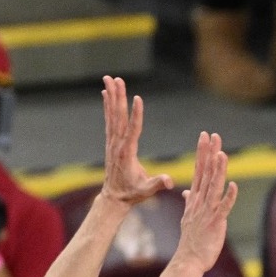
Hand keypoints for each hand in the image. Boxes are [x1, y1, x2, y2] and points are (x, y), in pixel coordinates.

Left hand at [98, 76, 172, 207]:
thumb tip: (169, 181)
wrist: (114, 197)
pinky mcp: (111, 142)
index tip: (137, 99)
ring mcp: (112, 142)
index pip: (133, 130)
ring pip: (112, 115)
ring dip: (112, 96)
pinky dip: (108, 106)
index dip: (136, 114)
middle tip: (117, 79)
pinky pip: (109, 120)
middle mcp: (117, 144)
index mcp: (127, 153)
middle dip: (118, 97)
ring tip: (110, 79)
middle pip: (118, 116)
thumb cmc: (133, 194)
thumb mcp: (147, 191)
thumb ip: (158, 184)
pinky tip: (106, 94)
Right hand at [170, 131, 237, 272]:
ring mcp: (207, 211)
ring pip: (213, 187)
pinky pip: (223, 208)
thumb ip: (189, 201)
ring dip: (218, 170)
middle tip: (212, 135)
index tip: (205, 137)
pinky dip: (228, 197)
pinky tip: (234, 185)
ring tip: (222, 154)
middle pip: (205, 173)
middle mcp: (199, 201)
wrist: (189, 259)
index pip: (199, 170)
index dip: (203, 153)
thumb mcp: (189, 216)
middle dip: (209, 154)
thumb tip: (187, 191)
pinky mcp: (215, 222)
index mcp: (195, 198)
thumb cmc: (192, 239)